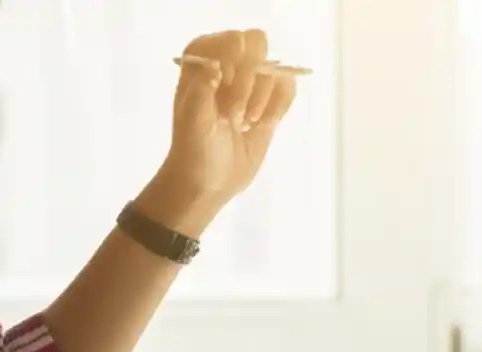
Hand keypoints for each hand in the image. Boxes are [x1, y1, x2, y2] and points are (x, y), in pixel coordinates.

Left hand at [136, 29, 297, 236]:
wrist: (210, 182)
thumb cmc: (195, 150)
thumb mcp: (192, 122)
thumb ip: (202, 88)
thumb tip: (216, 65)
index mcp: (201, 60)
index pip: (229, 39)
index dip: (233, 64)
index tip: (224, 94)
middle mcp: (227, 63)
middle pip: (256, 47)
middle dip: (250, 83)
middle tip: (235, 115)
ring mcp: (251, 81)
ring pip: (274, 70)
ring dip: (263, 101)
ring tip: (244, 125)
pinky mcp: (270, 100)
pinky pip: (288, 88)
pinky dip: (279, 108)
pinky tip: (263, 125)